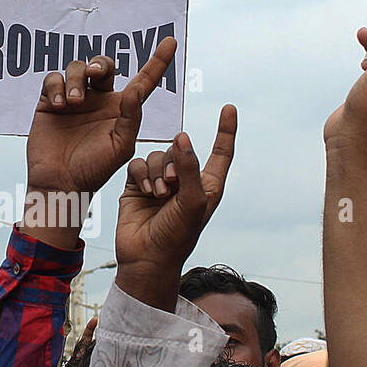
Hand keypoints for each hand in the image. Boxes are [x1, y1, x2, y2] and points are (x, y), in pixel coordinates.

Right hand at [24, 41, 175, 199]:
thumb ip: (132, 117)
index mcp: (121, 108)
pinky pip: (53, 79)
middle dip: (100, 63)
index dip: (158, 61)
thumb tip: (137, 89)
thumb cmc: (94, 169)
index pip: (143, 79)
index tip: (171, 41)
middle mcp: (99, 99)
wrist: (61, 184)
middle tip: (94, 73)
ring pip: (77, 67)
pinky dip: (56, 86)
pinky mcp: (49, 102)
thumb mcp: (121, 146)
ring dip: (76, 79)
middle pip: (104, 64)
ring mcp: (74, 99)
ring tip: (73, 102)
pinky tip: (59, 104)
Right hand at [114, 106, 236, 309]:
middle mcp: (184, 181)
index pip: (220, 152)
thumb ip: (189, 167)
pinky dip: (142, 174)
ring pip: (157, 155)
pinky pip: (139, 164)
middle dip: (175, 162)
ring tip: (157, 194)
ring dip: (157, 172)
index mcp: (206, 186)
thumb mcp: (192, 201)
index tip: (229, 108)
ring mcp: (159, 183)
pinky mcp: (137, 186)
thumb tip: (182, 136)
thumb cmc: (177, 236)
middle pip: (181, 150)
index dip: (225, 131)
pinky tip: (144, 191)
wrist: (147, 258)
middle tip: (171, 186)